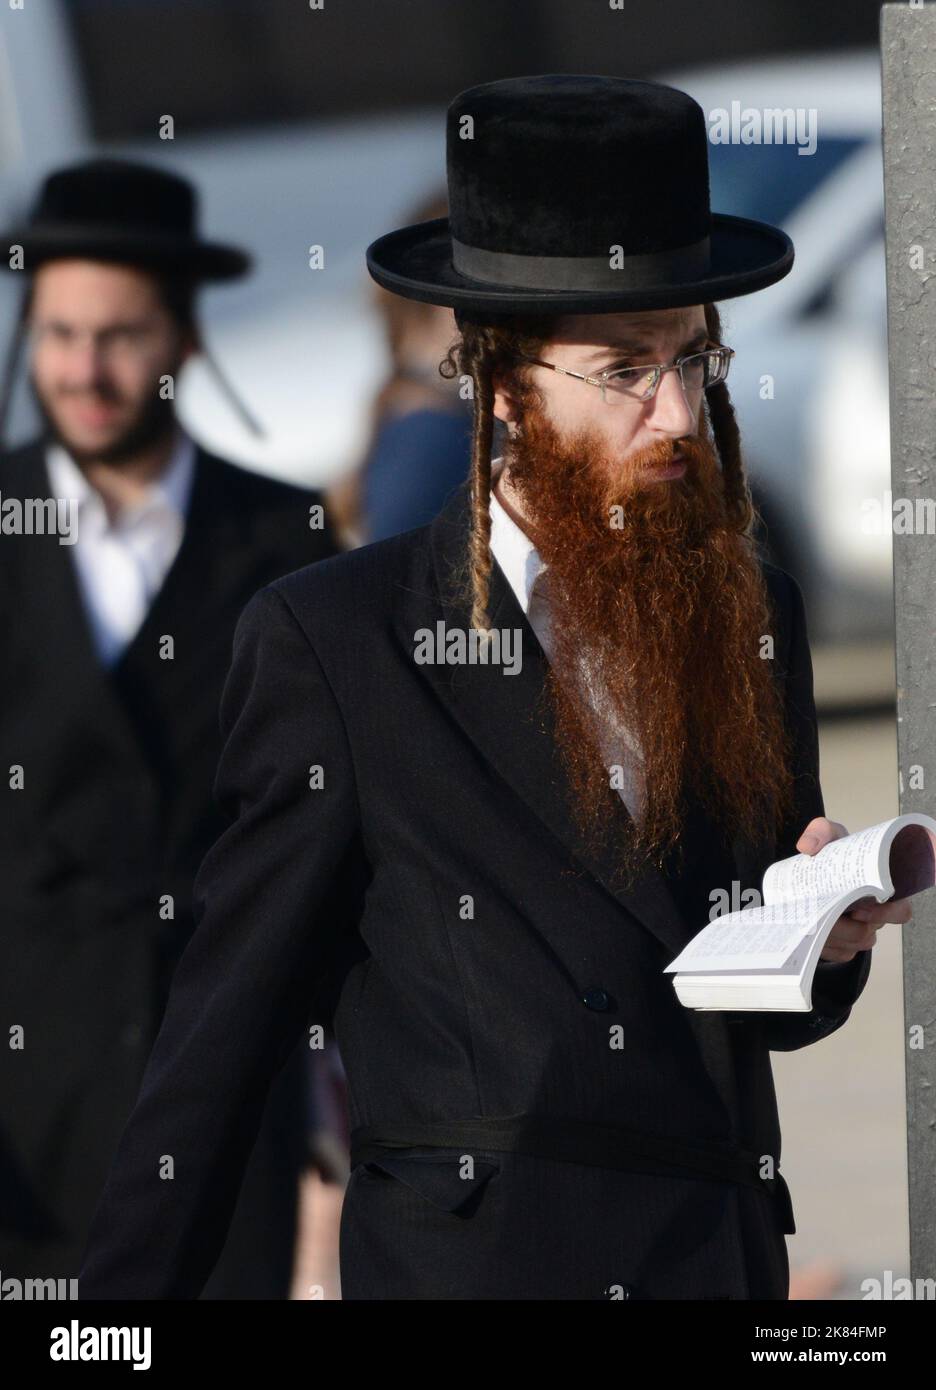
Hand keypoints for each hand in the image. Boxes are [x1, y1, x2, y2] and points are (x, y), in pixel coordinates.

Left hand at [795, 817, 912, 962]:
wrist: (811, 874)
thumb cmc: (831, 855)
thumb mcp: (828, 836)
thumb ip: (820, 832)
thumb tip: (807, 847)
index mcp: (882, 891)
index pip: (900, 911)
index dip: (884, 914)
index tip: (859, 910)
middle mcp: (876, 914)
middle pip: (868, 934)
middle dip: (847, 928)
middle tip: (826, 916)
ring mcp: (861, 932)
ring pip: (852, 946)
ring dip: (833, 936)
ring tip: (814, 920)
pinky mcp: (844, 946)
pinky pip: (840, 954)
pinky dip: (826, 945)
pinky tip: (812, 931)